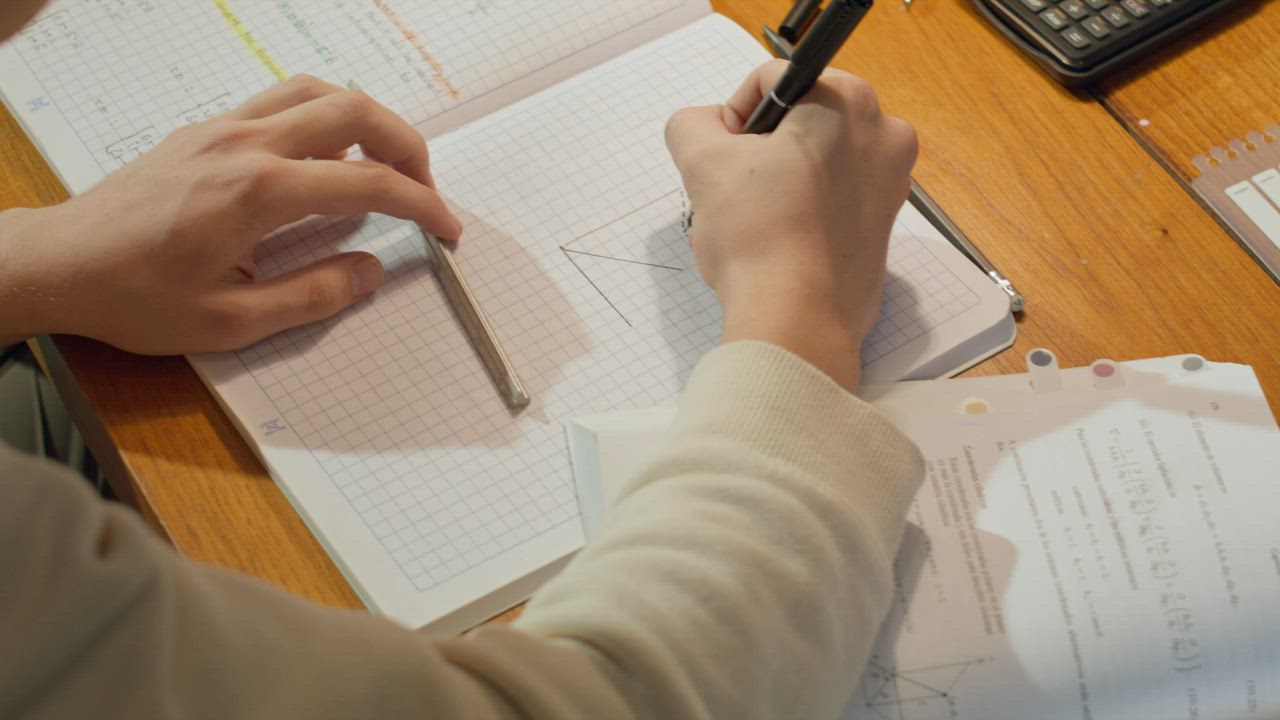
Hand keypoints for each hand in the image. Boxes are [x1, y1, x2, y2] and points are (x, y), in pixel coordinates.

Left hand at [0, 75, 459, 353]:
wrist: (61, 263)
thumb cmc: (135, 297)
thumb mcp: (232, 322)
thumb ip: (314, 296)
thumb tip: (372, 271)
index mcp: (259, 193)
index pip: (369, 184)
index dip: (423, 205)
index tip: (447, 230)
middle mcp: (247, 144)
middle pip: (355, 111)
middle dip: (408, 147)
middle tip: (426, 191)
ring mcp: (225, 128)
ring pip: (320, 90)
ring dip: (367, 121)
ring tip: (384, 168)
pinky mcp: (208, 130)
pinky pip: (283, 99)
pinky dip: (324, 117)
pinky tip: (326, 159)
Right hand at [665, 61, 916, 390]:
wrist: (795, 322)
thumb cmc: (757, 238)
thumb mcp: (701, 162)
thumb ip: (693, 123)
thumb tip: (706, 127)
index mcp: (847, 101)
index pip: (771, 81)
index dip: (733, 117)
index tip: (722, 157)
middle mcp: (883, 133)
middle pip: (799, 120)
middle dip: (761, 150)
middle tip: (737, 191)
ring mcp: (891, 183)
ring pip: (816, 160)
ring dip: (782, 180)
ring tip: (757, 221)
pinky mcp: (884, 227)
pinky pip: (834, 199)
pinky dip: (805, 210)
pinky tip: (781, 241)